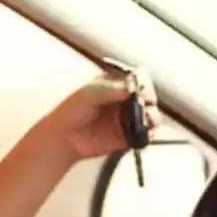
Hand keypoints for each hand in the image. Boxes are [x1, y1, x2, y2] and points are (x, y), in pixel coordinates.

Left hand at [41, 69, 161, 161]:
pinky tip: (145, 133)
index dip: (143, 81)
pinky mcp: (128, 136)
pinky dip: (148, 134)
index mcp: (115, 84)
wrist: (63, 138)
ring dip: (152, 117)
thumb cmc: (72, 111)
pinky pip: (144, 134)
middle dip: (150, 99)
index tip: (141, 87)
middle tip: (146, 103)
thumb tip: (132, 88)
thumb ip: (109, 89)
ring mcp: (128, 118)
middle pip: (147, 96)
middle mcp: (125, 100)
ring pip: (150, 115)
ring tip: (146, 120)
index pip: (138, 78)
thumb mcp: (88, 94)